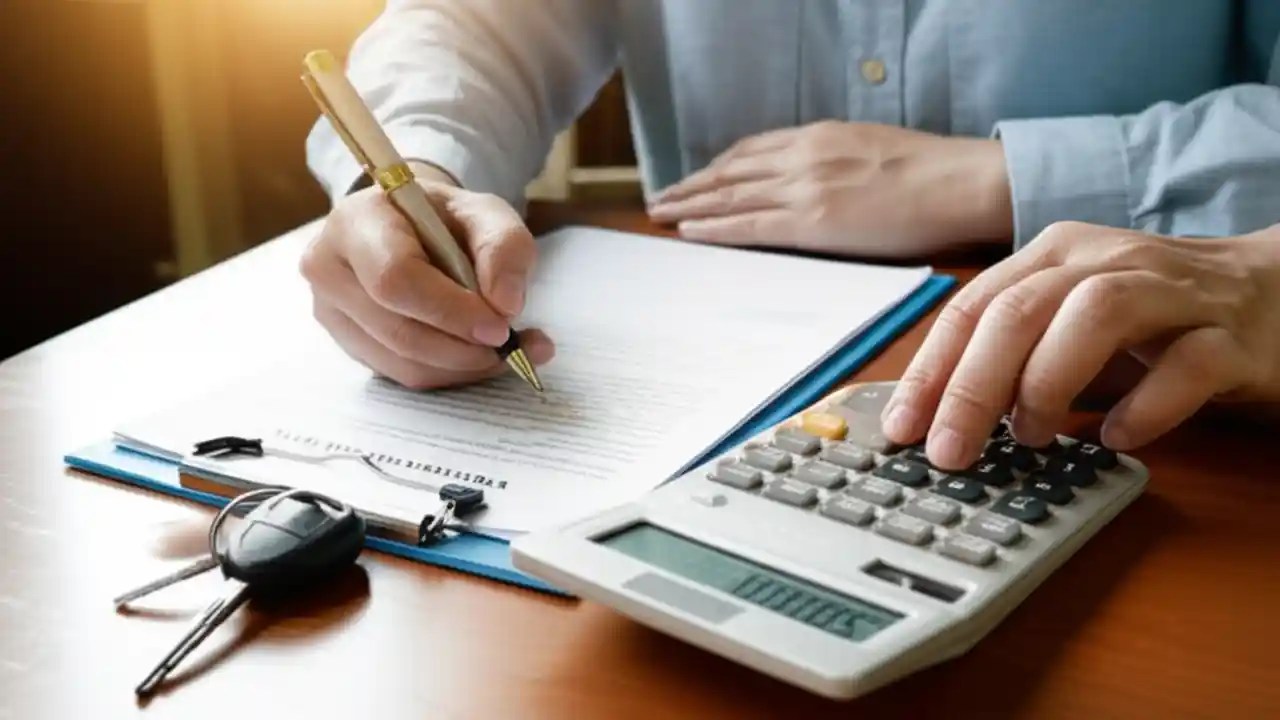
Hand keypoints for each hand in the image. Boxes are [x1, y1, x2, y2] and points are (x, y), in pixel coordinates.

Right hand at [300, 163, 553, 388]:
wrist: (409, 228)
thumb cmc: (444, 218)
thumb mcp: (484, 213)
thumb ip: (504, 246)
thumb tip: (505, 305)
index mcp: (357, 222)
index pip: (395, 279)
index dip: (450, 311)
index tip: (500, 327)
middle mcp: (329, 268)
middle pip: (397, 330)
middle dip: (462, 347)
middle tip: (512, 345)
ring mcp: (331, 311)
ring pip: (402, 362)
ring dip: (463, 366)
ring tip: (513, 350)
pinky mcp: (348, 344)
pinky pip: (402, 375)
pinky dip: (450, 372)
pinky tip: (482, 355)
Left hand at [647, 121, 1012, 257]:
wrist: (959, 182)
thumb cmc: (930, 171)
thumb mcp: (872, 148)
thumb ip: (836, 158)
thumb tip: (821, 175)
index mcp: (819, 137)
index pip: (751, 150)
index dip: (717, 166)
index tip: (697, 178)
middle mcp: (802, 157)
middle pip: (730, 172)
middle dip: (691, 186)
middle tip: (659, 198)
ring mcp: (803, 188)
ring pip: (730, 197)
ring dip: (690, 206)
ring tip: (660, 215)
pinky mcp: (811, 222)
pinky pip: (748, 226)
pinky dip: (714, 228)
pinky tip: (689, 231)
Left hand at [880, 222, 1279, 469]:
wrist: (1274, 294)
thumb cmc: (1153, 319)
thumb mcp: (1067, 324)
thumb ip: (1010, 357)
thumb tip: (935, 418)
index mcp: (1054, 255)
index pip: (973, 307)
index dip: (931, 370)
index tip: (902, 429)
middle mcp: (1105, 260)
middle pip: (1019, 311)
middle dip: (971, 387)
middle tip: (949, 452)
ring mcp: (1172, 292)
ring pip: (1094, 316)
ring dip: (1049, 382)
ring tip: (1029, 437)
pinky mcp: (1230, 334)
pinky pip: (1186, 365)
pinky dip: (1146, 406)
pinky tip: (1117, 438)